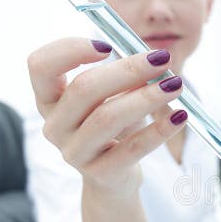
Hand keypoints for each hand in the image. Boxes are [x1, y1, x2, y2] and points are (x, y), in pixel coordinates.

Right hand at [27, 38, 185, 196]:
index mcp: (50, 99)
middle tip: (163, 59)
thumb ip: (124, 76)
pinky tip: (180, 116)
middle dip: (127, 70)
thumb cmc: (112, 126)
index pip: (40, 66)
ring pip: (107, 118)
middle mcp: (55, 126)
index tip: (107, 45)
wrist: (114, 176)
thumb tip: (154, 59)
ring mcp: (74, 152)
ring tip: (176, 85)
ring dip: (146, 98)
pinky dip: (159, 130)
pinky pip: (132, 148)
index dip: (69, 50)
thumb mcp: (112, 97)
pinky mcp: (100, 173)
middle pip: (83, 89)